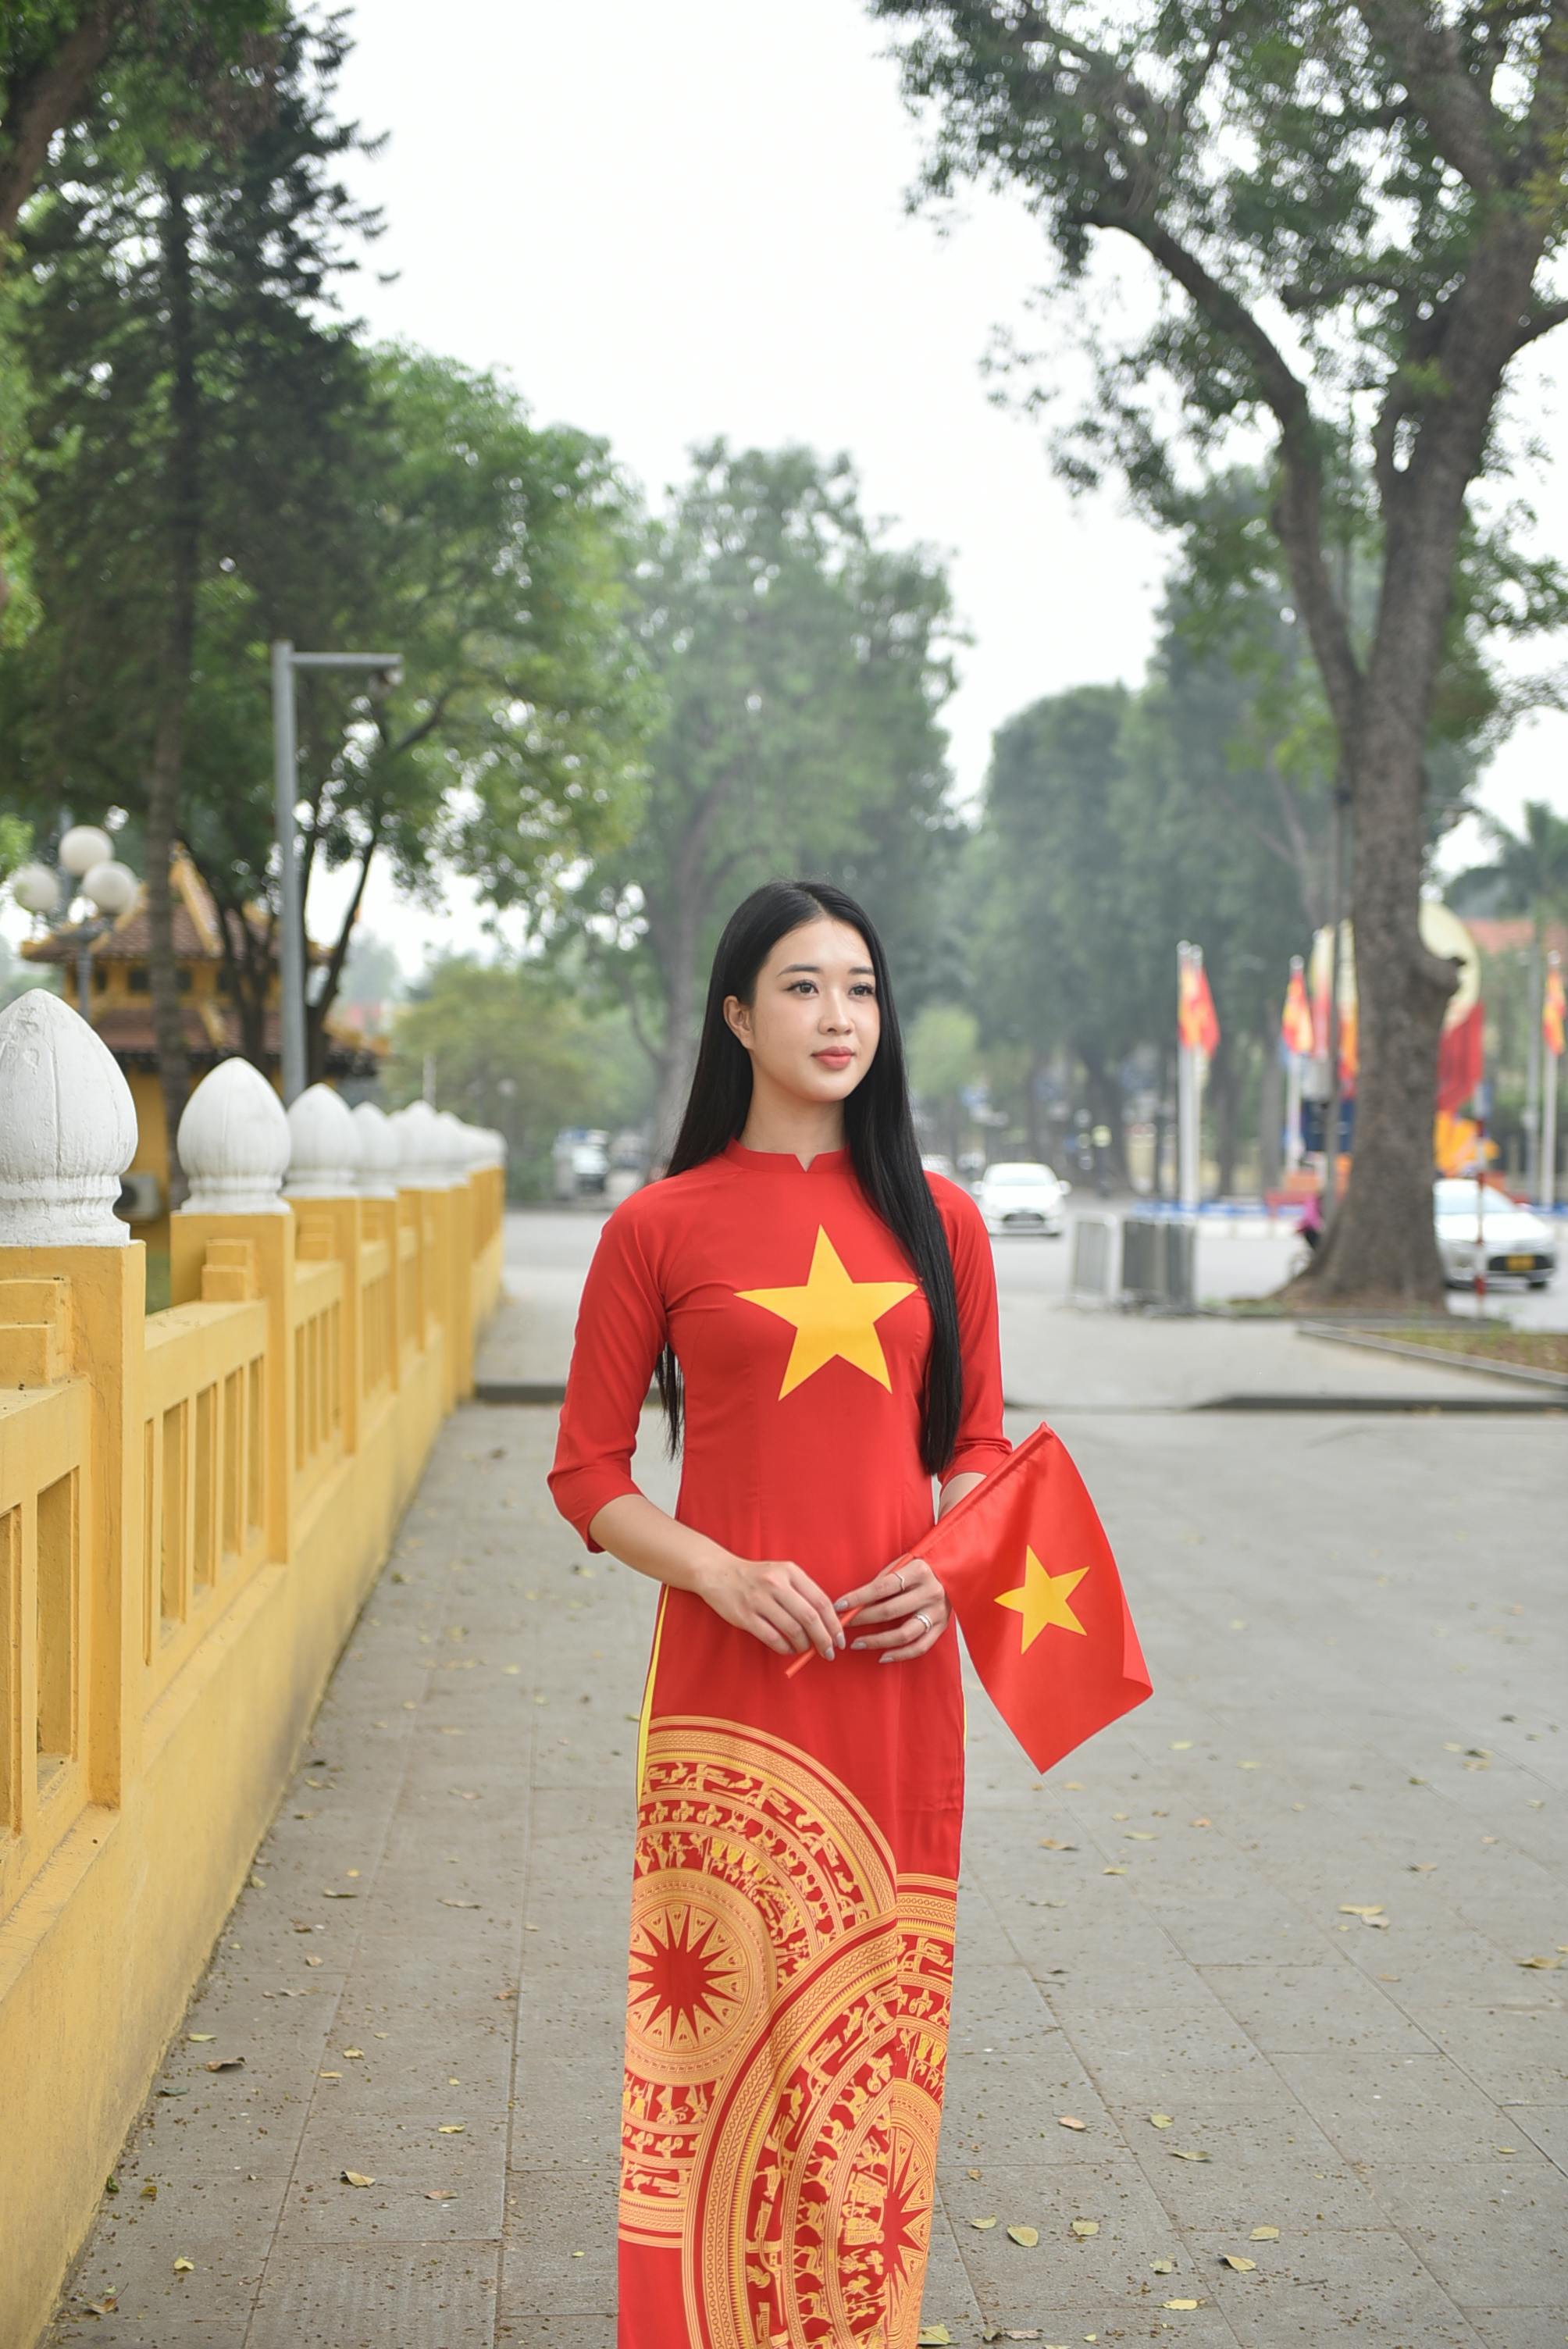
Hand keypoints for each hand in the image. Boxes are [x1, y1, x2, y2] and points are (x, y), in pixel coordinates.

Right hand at [693, 1553, 844, 1660]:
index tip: (839, 1638)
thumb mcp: (782, 1574)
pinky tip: (788, 1649)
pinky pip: (773, 1638)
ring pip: (792, 1630)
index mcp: (790, 1572)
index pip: (821, 1601)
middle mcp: (776, 1584)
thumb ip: (803, 1593)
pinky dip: (785, 1648)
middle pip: (810, 1618)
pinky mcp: (745, 1616)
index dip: (834, 1623)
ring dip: (804, 1645)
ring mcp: (759, 1600)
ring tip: (805, 1649)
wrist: (718, 1572)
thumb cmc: (756, 1577)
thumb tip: (827, 1622)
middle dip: (824, 1639)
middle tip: (829, 1652)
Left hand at [835, 1556, 949, 1663]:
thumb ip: (883, 1580)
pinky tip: (881, 1656)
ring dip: (877, 1641)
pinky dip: (899, 1655)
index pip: (882, 1587)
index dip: (858, 1598)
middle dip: (862, 1619)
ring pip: (904, 1634)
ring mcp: (938, 1612)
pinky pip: (919, 1647)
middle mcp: (931, 1592)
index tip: (839, 1606)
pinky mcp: (942, 1627)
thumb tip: (855, 1602)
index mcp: (919, 1571)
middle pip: (890, 1611)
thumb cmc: (920, 1568)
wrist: (955, 1572)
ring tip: (857, 1643)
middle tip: (843, 1625)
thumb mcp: (903, 1564)